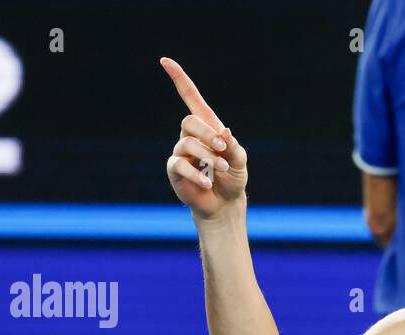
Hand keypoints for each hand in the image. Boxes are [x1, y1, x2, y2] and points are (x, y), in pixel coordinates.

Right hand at [160, 57, 248, 218]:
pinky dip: (195, 173)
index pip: (190, 97)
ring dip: (207, 155)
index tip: (165, 61)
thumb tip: (224, 132)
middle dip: (208, 133)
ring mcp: (181, 152)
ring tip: (222, 168)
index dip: (179, 79)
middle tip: (223, 147)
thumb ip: (233, 147)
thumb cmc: (232, 178)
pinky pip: (180, 165)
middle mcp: (191, 136)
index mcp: (207, 126)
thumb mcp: (239, 161)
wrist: (225, 204)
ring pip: (186, 143)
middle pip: (189, 121)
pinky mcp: (174, 170)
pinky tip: (207, 182)